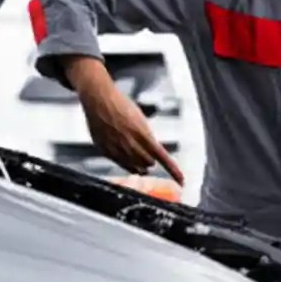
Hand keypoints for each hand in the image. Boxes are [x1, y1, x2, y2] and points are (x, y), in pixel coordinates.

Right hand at [65, 57, 183, 184]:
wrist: (99, 100)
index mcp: (143, 134)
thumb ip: (146, 136)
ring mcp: (118, 149)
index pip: (163, 157)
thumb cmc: (120, 105)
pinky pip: (122, 165)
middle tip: (150, 157)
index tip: (181, 180)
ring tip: (139, 158)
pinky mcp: (106, 151)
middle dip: (152, 161)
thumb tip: (152, 150)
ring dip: (141, 165)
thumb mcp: (140, 119)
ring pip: (136, 168)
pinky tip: (127, 159)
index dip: (173, 171)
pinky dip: (128, 165)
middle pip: (149, 163)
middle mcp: (131, 144)